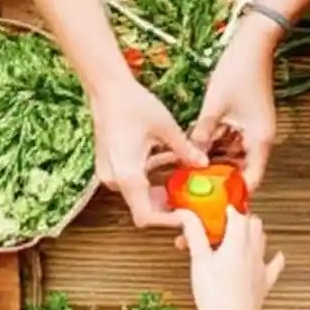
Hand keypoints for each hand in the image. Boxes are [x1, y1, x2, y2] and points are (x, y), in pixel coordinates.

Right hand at [91, 78, 206, 227]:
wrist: (106, 88)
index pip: (146, 216)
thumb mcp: (166, 128)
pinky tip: (167, 158)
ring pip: (139, 193)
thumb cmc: (132, 104)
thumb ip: (185, 151)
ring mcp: (109, 173)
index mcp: (127, 174)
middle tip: (191, 195)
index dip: (168, 220)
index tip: (187, 214)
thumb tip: (203, 164)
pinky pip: (132, 180)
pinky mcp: (110, 164)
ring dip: (161, 187)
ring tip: (183, 173)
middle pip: (143, 207)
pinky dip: (150, 176)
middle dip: (168, 204)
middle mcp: (115, 179)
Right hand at [180, 207, 283, 309]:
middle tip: (222, 223)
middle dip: (239, 218)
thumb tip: (186, 213)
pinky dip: (274, 257)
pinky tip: (275, 256)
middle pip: (253, 223)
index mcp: (237, 241)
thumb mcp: (199, 261)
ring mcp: (261, 266)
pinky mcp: (265, 282)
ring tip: (237, 236)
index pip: (236, 214)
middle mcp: (253, 250)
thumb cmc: (215, 295)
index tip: (213, 210)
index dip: (225, 209)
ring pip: (262, 239)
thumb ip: (194, 235)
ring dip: (252, 233)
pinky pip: (275, 264)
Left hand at [193, 22, 278, 189]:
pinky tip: (196, 146)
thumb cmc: (239, 71)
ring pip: (233, 155)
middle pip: (241, 169)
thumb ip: (203, 135)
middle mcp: (260, 138)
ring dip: (215, 161)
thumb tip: (191, 158)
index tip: (216, 204)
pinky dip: (216, 144)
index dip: (235, 194)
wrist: (253, 43)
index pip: (252, 180)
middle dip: (220, 180)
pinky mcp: (245, 119)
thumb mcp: (214, 108)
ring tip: (190, 170)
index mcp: (259, 140)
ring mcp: (253, 128)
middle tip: (196, 189)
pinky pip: (230, 140)